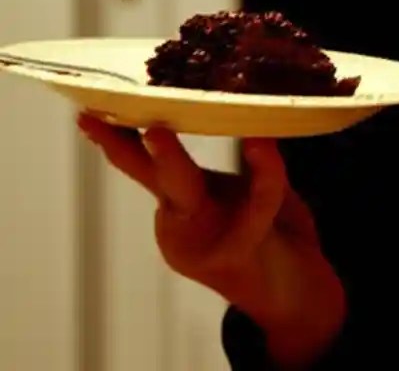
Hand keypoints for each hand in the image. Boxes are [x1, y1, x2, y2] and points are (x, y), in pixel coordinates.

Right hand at [77, 113, 346, 365]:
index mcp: (181, 204)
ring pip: (185, 190)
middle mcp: (183, 222)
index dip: (118, 139)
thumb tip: (250, 116)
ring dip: (170, 162)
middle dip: (123, 148)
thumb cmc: (276, 238)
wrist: (299, 297)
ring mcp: (205, 241)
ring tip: (156, 135)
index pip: (145, 165)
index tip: (88, 112)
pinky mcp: (239, 253)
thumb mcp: (254, 195)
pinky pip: (256, 203)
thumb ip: (244, 168)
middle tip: (95, 119)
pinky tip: (261, 143)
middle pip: (150, 175)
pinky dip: (264, 172)